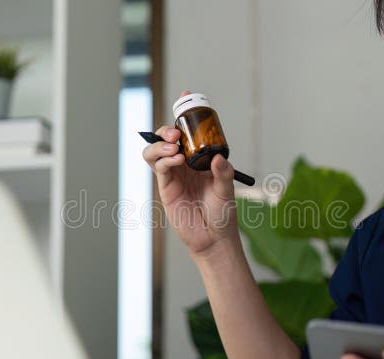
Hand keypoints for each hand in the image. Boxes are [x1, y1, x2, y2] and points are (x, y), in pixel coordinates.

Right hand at [142, 91, 238, 256]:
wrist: (214, 237)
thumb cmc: (222, 213)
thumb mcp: (228, 190)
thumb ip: (223, 173)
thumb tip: (218, 157)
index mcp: (199, 158)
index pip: (188, 131)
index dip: (184, 113)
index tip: (185, 96)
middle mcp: (184, 163)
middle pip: (166, 137)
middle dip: (166, 129)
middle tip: (175, 134)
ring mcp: (173, 175)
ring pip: (155, 150)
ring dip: (159, 144)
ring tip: (174, 148)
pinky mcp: (166, 188)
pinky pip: (159, 167)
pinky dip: (164, 159)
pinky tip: (177, 160)